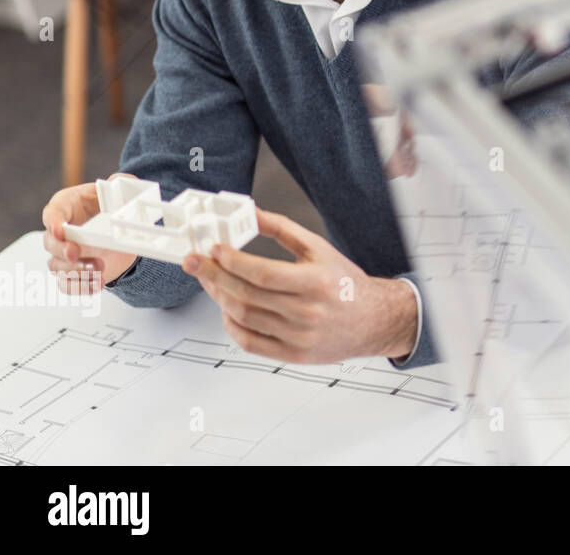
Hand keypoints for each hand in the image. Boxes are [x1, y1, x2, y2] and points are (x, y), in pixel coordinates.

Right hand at [43, 173, 140, 294]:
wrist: (117, 229)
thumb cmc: (106, 206)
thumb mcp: (116, 190)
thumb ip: (120, 182)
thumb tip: (123, 181)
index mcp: (66, 206)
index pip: (52, 212)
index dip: (53, 221)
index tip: (61, 228)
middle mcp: (60, 232)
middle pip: (50, 243)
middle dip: (62, 250)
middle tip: (75, 252)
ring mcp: (64, 254)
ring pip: (58, 266)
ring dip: (75, 270)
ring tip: (97, 269)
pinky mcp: (74, 272)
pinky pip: (68, 284)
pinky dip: (80, 287)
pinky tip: (96, 285)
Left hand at [184, 208, 418, 363]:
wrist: (373, 320)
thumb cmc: (345, 284)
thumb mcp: (320, 249)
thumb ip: (283, 229)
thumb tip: (252, 214)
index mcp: (316, 282)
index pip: (263, 273)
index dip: (233, 261)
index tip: (214, 250)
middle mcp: (307, 312)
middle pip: (247, 295)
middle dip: (214, 276)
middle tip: (196, 263)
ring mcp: (298, 337)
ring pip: (244, 318)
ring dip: (219, 298)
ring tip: (210, 282)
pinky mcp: (292, 355)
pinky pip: (250, 342)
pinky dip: (231, 325)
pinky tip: (226, 309)